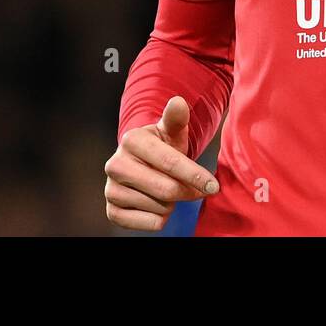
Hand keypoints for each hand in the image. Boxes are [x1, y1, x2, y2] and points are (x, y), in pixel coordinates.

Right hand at [104, 95, 219, 231]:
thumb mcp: (172, 131)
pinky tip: (158, 204)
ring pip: (160, 207)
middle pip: (166, 189)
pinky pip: (150, 223)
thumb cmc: (164, 146)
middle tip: (196, 189)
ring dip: (173, 203)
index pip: (170, 162)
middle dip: (188, 191)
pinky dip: (161, 218)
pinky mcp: (111, 211)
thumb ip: (177, 118)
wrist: (143, 164)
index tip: (214, 186)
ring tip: (168, 189)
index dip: (195, 175)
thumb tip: (178, 102)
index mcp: (131, 140)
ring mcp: (111, 189)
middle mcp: (115, 165)